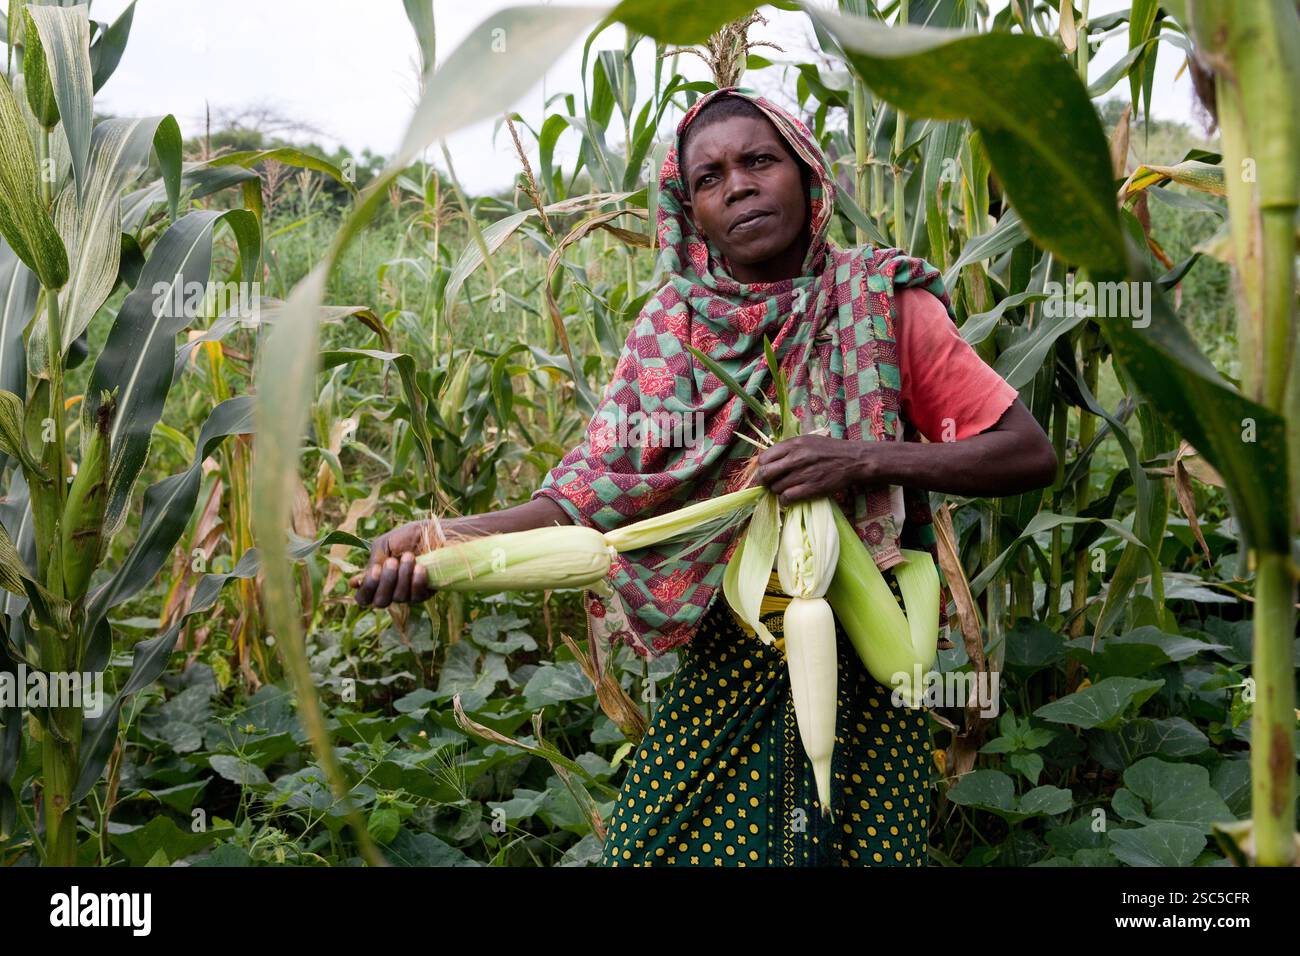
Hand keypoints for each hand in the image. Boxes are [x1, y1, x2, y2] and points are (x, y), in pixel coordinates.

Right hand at [350, 519, 448, 607]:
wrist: (435, 532)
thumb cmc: (408, 536)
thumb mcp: (384, 545)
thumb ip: (372, 563)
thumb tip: (355, 584)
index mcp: (377, 579)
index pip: (364, 597)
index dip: (366, 589)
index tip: (375, 570)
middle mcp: (390, 591)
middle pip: (380, 602)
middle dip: (386, 581)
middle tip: (392, 561)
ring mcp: (407, 594)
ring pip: (399, 598)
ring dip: (403, 575)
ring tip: (409, 556)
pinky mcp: (424, 594)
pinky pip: (417, 597)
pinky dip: (417, 581)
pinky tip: (420, 567)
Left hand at [756, 435, 878, 504]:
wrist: (853, 460)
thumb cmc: (830, 450)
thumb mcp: (807, 441)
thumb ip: (788, 448)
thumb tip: (768, 460)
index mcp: (794, 444)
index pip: (764, 458)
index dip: (763, 466)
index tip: (767, 470)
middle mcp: (796, 458)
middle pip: (765, 474)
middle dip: (764, 481)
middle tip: (770, 483)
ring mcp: (803, 474)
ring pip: (775, 487)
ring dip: (776, 491)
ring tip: (784, 489)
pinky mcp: (811, 488)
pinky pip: (787, 497)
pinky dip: (784, 500)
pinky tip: (789, 498)